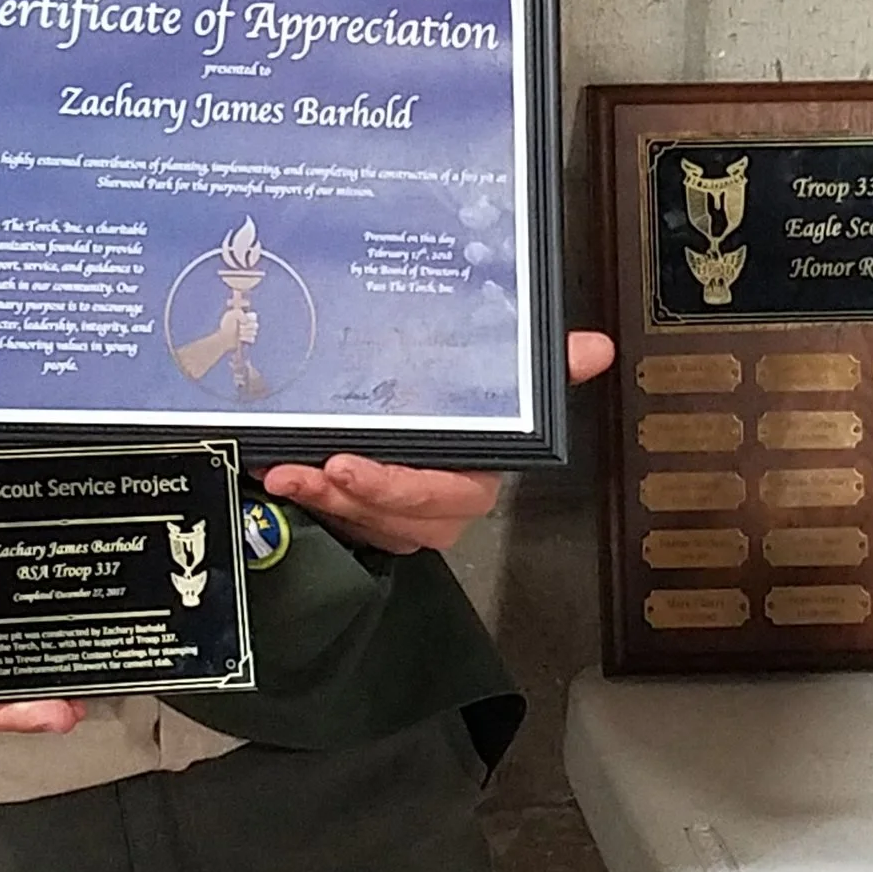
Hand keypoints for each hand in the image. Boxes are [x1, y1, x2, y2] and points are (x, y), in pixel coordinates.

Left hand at [262, 330, 615, 557]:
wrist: (412, 399)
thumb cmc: (457, 391)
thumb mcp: (495, 371)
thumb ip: (547, 362)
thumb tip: (597, 347)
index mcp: (474, 474)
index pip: (449, 495)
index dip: (404, 489)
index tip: (354, 465)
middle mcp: (437, 503)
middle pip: (402, 520)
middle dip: (356, 499)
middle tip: (315, 469)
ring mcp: (396, 513)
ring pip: (366, 524)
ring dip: (324, 502)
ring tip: (286, 470)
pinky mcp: (361, 514)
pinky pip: (338, 521)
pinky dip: (307, 501)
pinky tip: (275, 472)